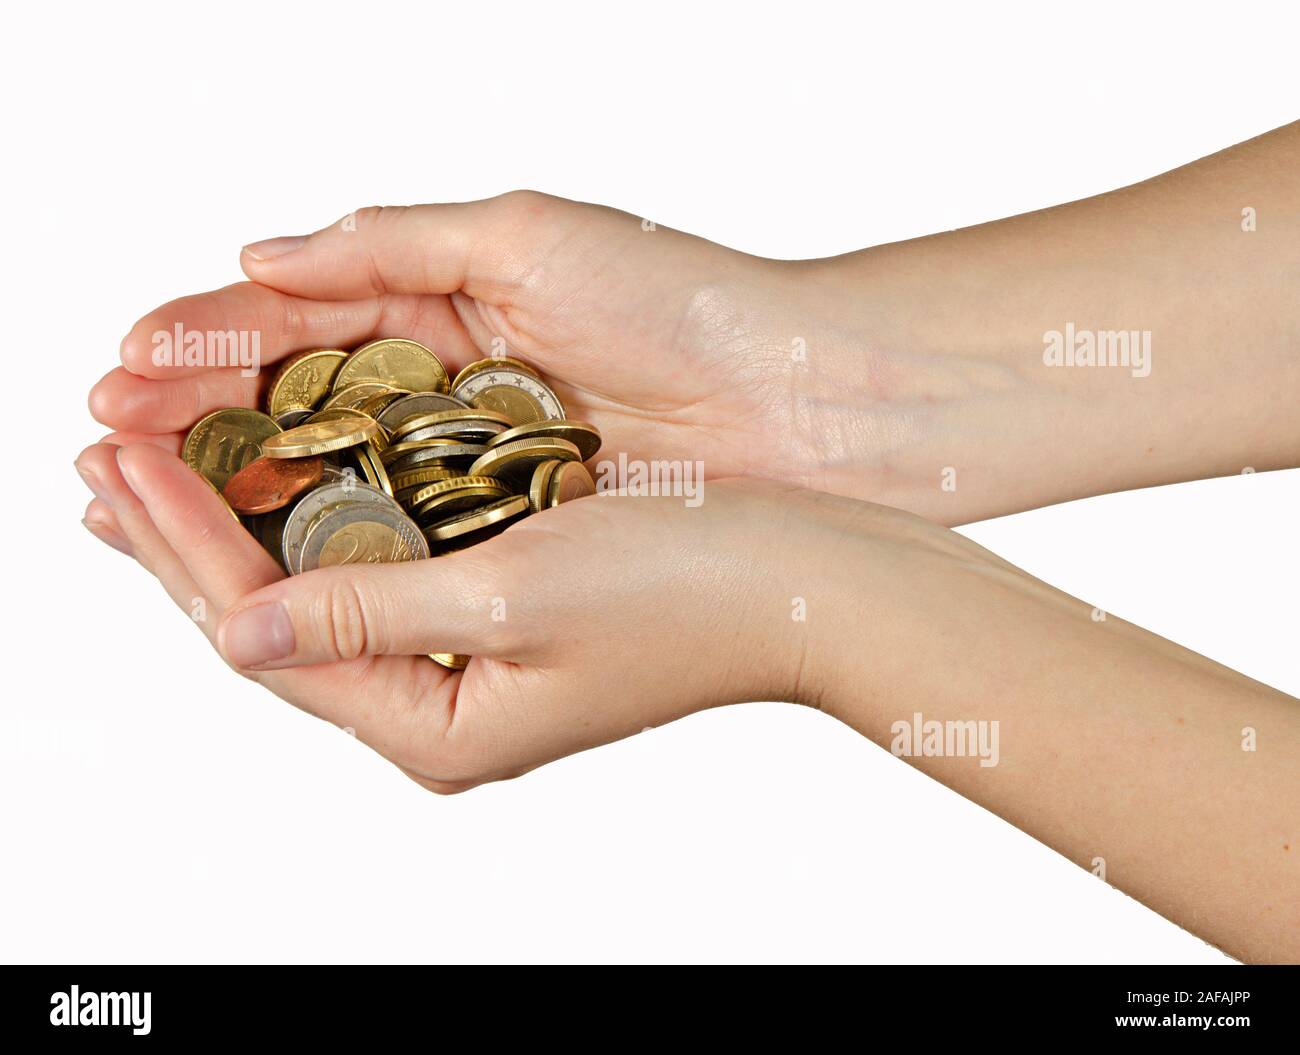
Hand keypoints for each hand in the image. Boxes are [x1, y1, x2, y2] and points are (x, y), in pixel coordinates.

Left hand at [76, 439, 848, 789]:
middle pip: (278, 619)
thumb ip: (368, 615)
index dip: (184, 546)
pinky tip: (277, 469)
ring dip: (241, 518)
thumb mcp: (512, 597)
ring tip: (156, 462)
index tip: (116, 460)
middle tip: (99, 455)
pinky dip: (320, 512)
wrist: (805, 577)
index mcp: (439, 730)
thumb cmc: (687, 587)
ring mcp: (469, 662)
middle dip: (186, 536)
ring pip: (320, 588)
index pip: (269, 636)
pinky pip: (378, 566)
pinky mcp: (498, 614)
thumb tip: (236, 631)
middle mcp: (442, 707)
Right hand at [90, 192, 887, 509]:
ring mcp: (475, 467)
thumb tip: (258, 255)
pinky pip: (401, 539)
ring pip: (335, 480)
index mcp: (445, 303)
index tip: (123, 375)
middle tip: (105, 446)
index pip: (298, 324)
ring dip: (242, 489)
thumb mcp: (525, 235)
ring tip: (148, 499)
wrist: (799, 402)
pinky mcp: (512, 533)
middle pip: (297, 407)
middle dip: (199, 422)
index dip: (206, 347)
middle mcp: (449, 391)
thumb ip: (387, 243)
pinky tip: (257, 547)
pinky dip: (329, 541)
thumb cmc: (678, 301)